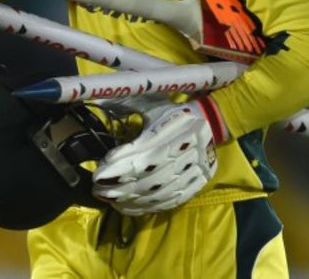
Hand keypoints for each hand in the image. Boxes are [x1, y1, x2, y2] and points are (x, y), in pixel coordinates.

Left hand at [91, 98, 225, 215]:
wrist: (211, 123)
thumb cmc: (173, 112)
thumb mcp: (153, 101)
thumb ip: (128, 104)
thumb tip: (99, 103)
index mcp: (176, 128)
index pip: (145, 151)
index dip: (121, 164)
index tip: (100, 171)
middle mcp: (186, 151)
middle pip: (150, 175)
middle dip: (120, 185)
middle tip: (97, 188)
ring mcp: (193, 171)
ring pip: (158, 191)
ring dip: (129, 198)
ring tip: (107, 199)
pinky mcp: (195, 184)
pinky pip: (168, 201)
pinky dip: (145, 206)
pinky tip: (126, 207)